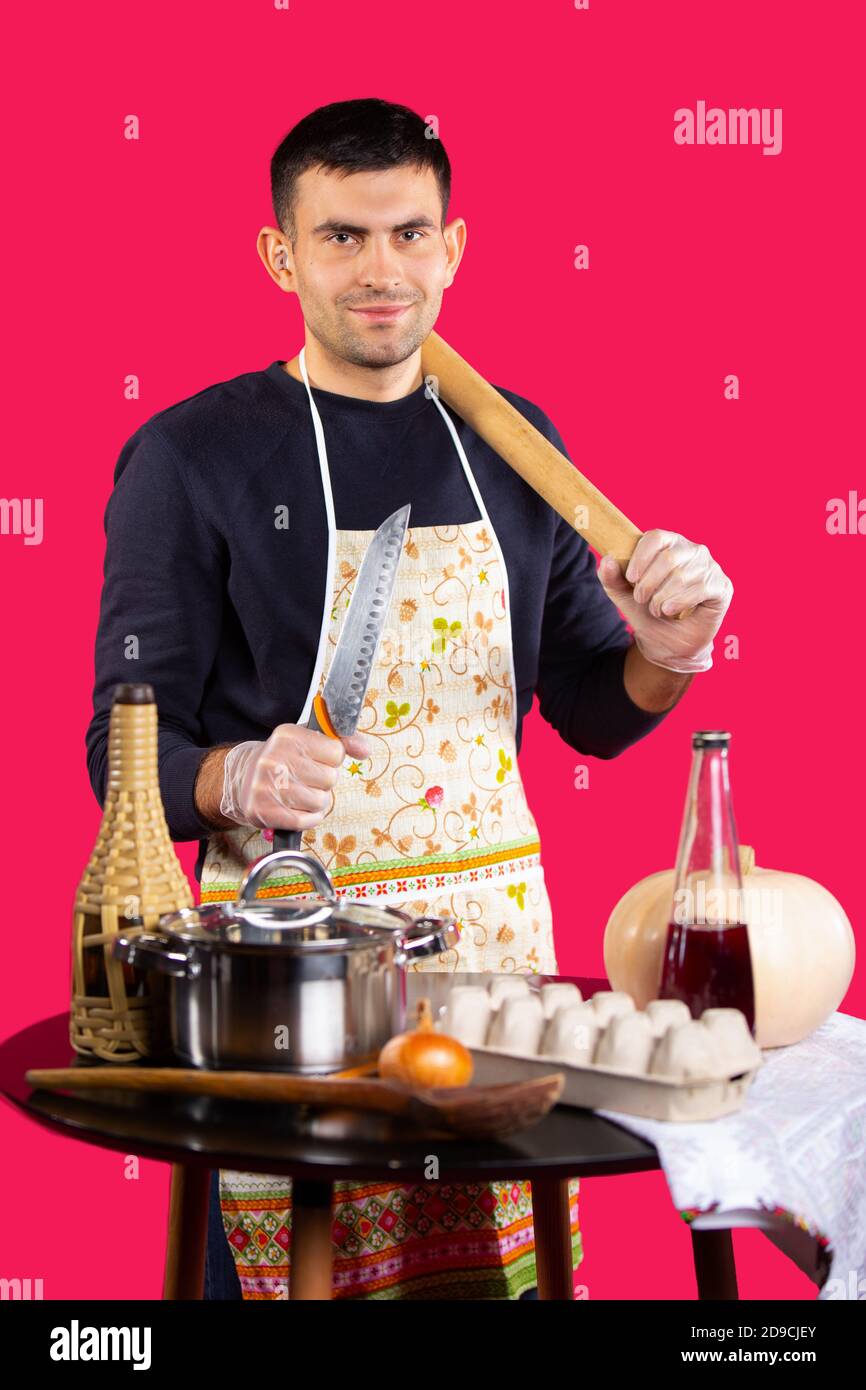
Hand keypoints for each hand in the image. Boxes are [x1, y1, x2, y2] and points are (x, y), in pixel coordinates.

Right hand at [219, 723, 371, 830]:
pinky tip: (299, 808)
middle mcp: (274, 758)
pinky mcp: (263, 811)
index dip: (332, 759)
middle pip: (330, 778)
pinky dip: (309, 818)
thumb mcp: (309, 740)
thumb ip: (342, 742)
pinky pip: (306, 821)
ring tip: (301, 793)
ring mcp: (266, 786)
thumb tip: (365, 749)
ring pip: (320, 802)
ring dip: (316, 801)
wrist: (243, 778)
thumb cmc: (284, 759)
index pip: (335, 751)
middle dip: (324, 782)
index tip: (318, 759)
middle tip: (307, 778)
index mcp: (288, 735)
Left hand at [597, 530, 732, 673]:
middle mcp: (692, 550)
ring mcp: (710, 567)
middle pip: (668, 558)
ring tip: (658, 609)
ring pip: (682, 576)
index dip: (641, 557)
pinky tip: (672, 611)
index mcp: (669, 544)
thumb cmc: (647, 613)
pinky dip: (680, 602)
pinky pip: (701, 587)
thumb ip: (611, 577)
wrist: (667, 644)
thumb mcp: (623, 596)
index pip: (656, 537)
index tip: (631, 578)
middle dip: (648, 584)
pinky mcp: (722, 586)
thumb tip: (606, 559)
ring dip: (662, 598)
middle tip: (642, 600)